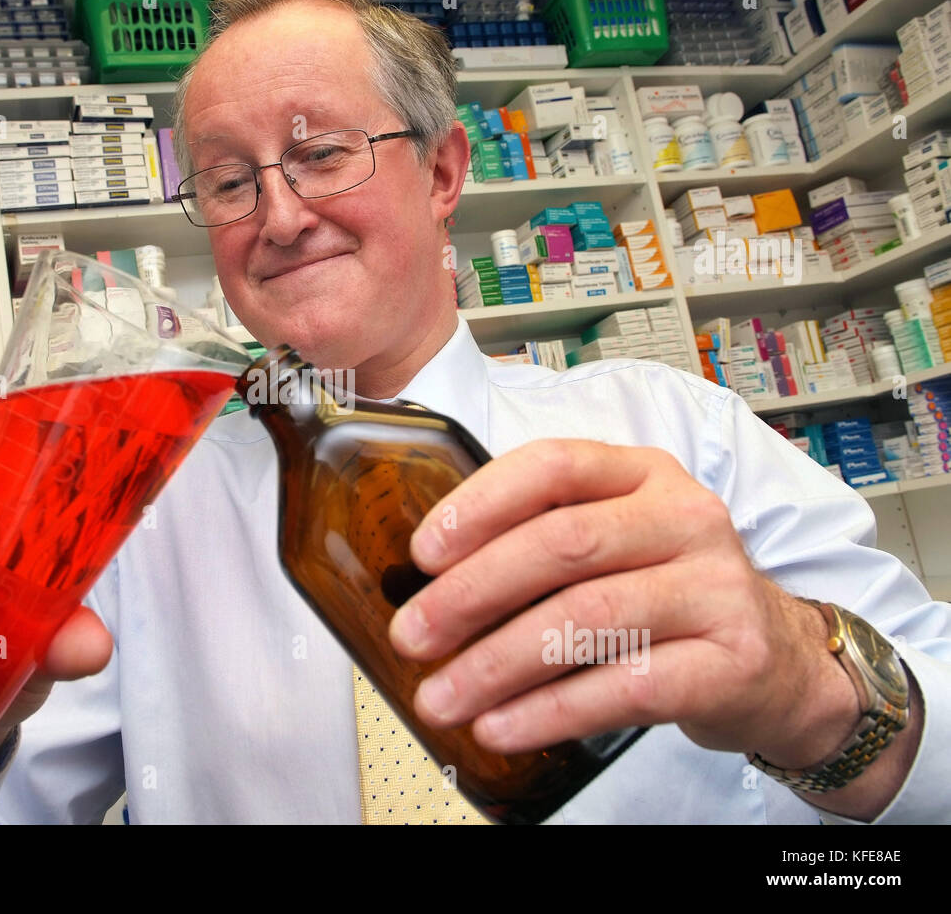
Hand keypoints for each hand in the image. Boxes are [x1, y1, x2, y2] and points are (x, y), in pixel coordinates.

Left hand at [388, 438, 859, 767]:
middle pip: (561, 544)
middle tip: (414, 636)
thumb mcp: (617, 545)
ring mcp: (714, 588)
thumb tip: (431, 587)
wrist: (778, 665)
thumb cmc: (670, 597)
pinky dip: (549, 712)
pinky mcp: (729, 662)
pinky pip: (623, 688)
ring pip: (586, 619)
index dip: (480, 506)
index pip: (553, 466)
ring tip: (442, 697)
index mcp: (644, 476)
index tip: (423, 554)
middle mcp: (685, 518)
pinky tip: (501, 727)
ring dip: (497, 665)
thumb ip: (542, 544)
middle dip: (471, 593)